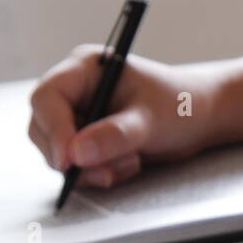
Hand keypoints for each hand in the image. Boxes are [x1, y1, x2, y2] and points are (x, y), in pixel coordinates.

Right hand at [28, 46, 231, 187]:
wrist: (199, 118)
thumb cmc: (179, 105)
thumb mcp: (150, 120)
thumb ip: (115, 135)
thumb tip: (77, 154)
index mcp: (84, 69)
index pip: (47, 98)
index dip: (53, 130)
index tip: (69, 160)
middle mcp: (74, 91)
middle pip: (43, 128)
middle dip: (72, 157)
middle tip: (106, 172)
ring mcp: (77, 116)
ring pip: (58, 152)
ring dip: (90, 168)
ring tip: (131, 162)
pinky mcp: (86, 140)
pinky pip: (76, 165)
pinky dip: (98, 173)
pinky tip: (129, 165)